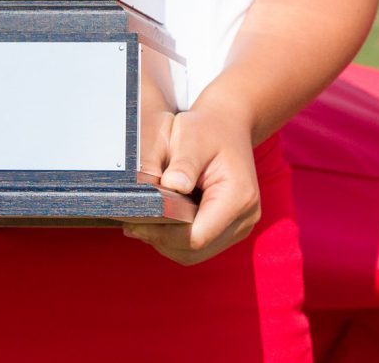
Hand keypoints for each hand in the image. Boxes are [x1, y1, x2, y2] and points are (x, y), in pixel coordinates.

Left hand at [123, 98, 260, 265]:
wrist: (228, 126)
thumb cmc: (207, 130)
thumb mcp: (191, 137)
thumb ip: (184, 163)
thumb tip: (172, 185)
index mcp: (239, 197)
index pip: (197, 236)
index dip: (164, 234)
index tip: (137, 221)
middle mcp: (245, 217)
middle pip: (196, 250)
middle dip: (162, 240)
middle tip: (133, 225)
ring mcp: (240, 225)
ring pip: (196, 253)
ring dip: (168, 243)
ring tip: (143, 223)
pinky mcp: (230, 228)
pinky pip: (200, 246)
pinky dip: (177, 239)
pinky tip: (159, 222)